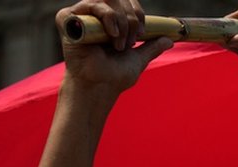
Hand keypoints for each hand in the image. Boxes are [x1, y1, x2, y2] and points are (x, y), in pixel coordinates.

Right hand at [56, 0, 172, 95]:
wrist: (100, 86)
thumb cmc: (114, 76)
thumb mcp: (138, 58)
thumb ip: (151, 47)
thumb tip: (169, 39)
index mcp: (108, 22)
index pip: (126, 1)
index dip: (137, 13)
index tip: (142, 33)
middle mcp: (94, 15)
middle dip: (131, 19)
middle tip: (130, 41)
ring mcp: (81, 15)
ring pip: (108, 0)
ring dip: (121, 21)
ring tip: (119, 43)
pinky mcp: (68, 18)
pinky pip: (92, 4)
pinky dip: (106, 16)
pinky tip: (110, 35)